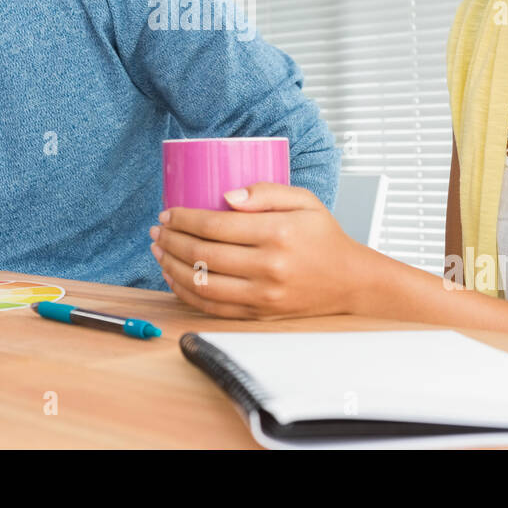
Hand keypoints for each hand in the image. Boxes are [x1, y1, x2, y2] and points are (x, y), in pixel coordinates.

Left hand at [150, 183, 371, 318]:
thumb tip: (225, 195)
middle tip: (158, 230)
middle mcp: (268, 267)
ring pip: (202, 283)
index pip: (215, 226)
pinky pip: (212, 308)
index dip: (184, 219)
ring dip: (172, 266)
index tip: (169, 213)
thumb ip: (266, 191)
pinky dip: (187, 293)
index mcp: (277, 233)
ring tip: (159, 251)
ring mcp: (262, 295)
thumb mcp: (304, 200)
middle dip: (171, 240)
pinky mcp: (259, 315)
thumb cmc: (324, 237)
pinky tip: (174, 277)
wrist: (350, 281)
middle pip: (202, 254)